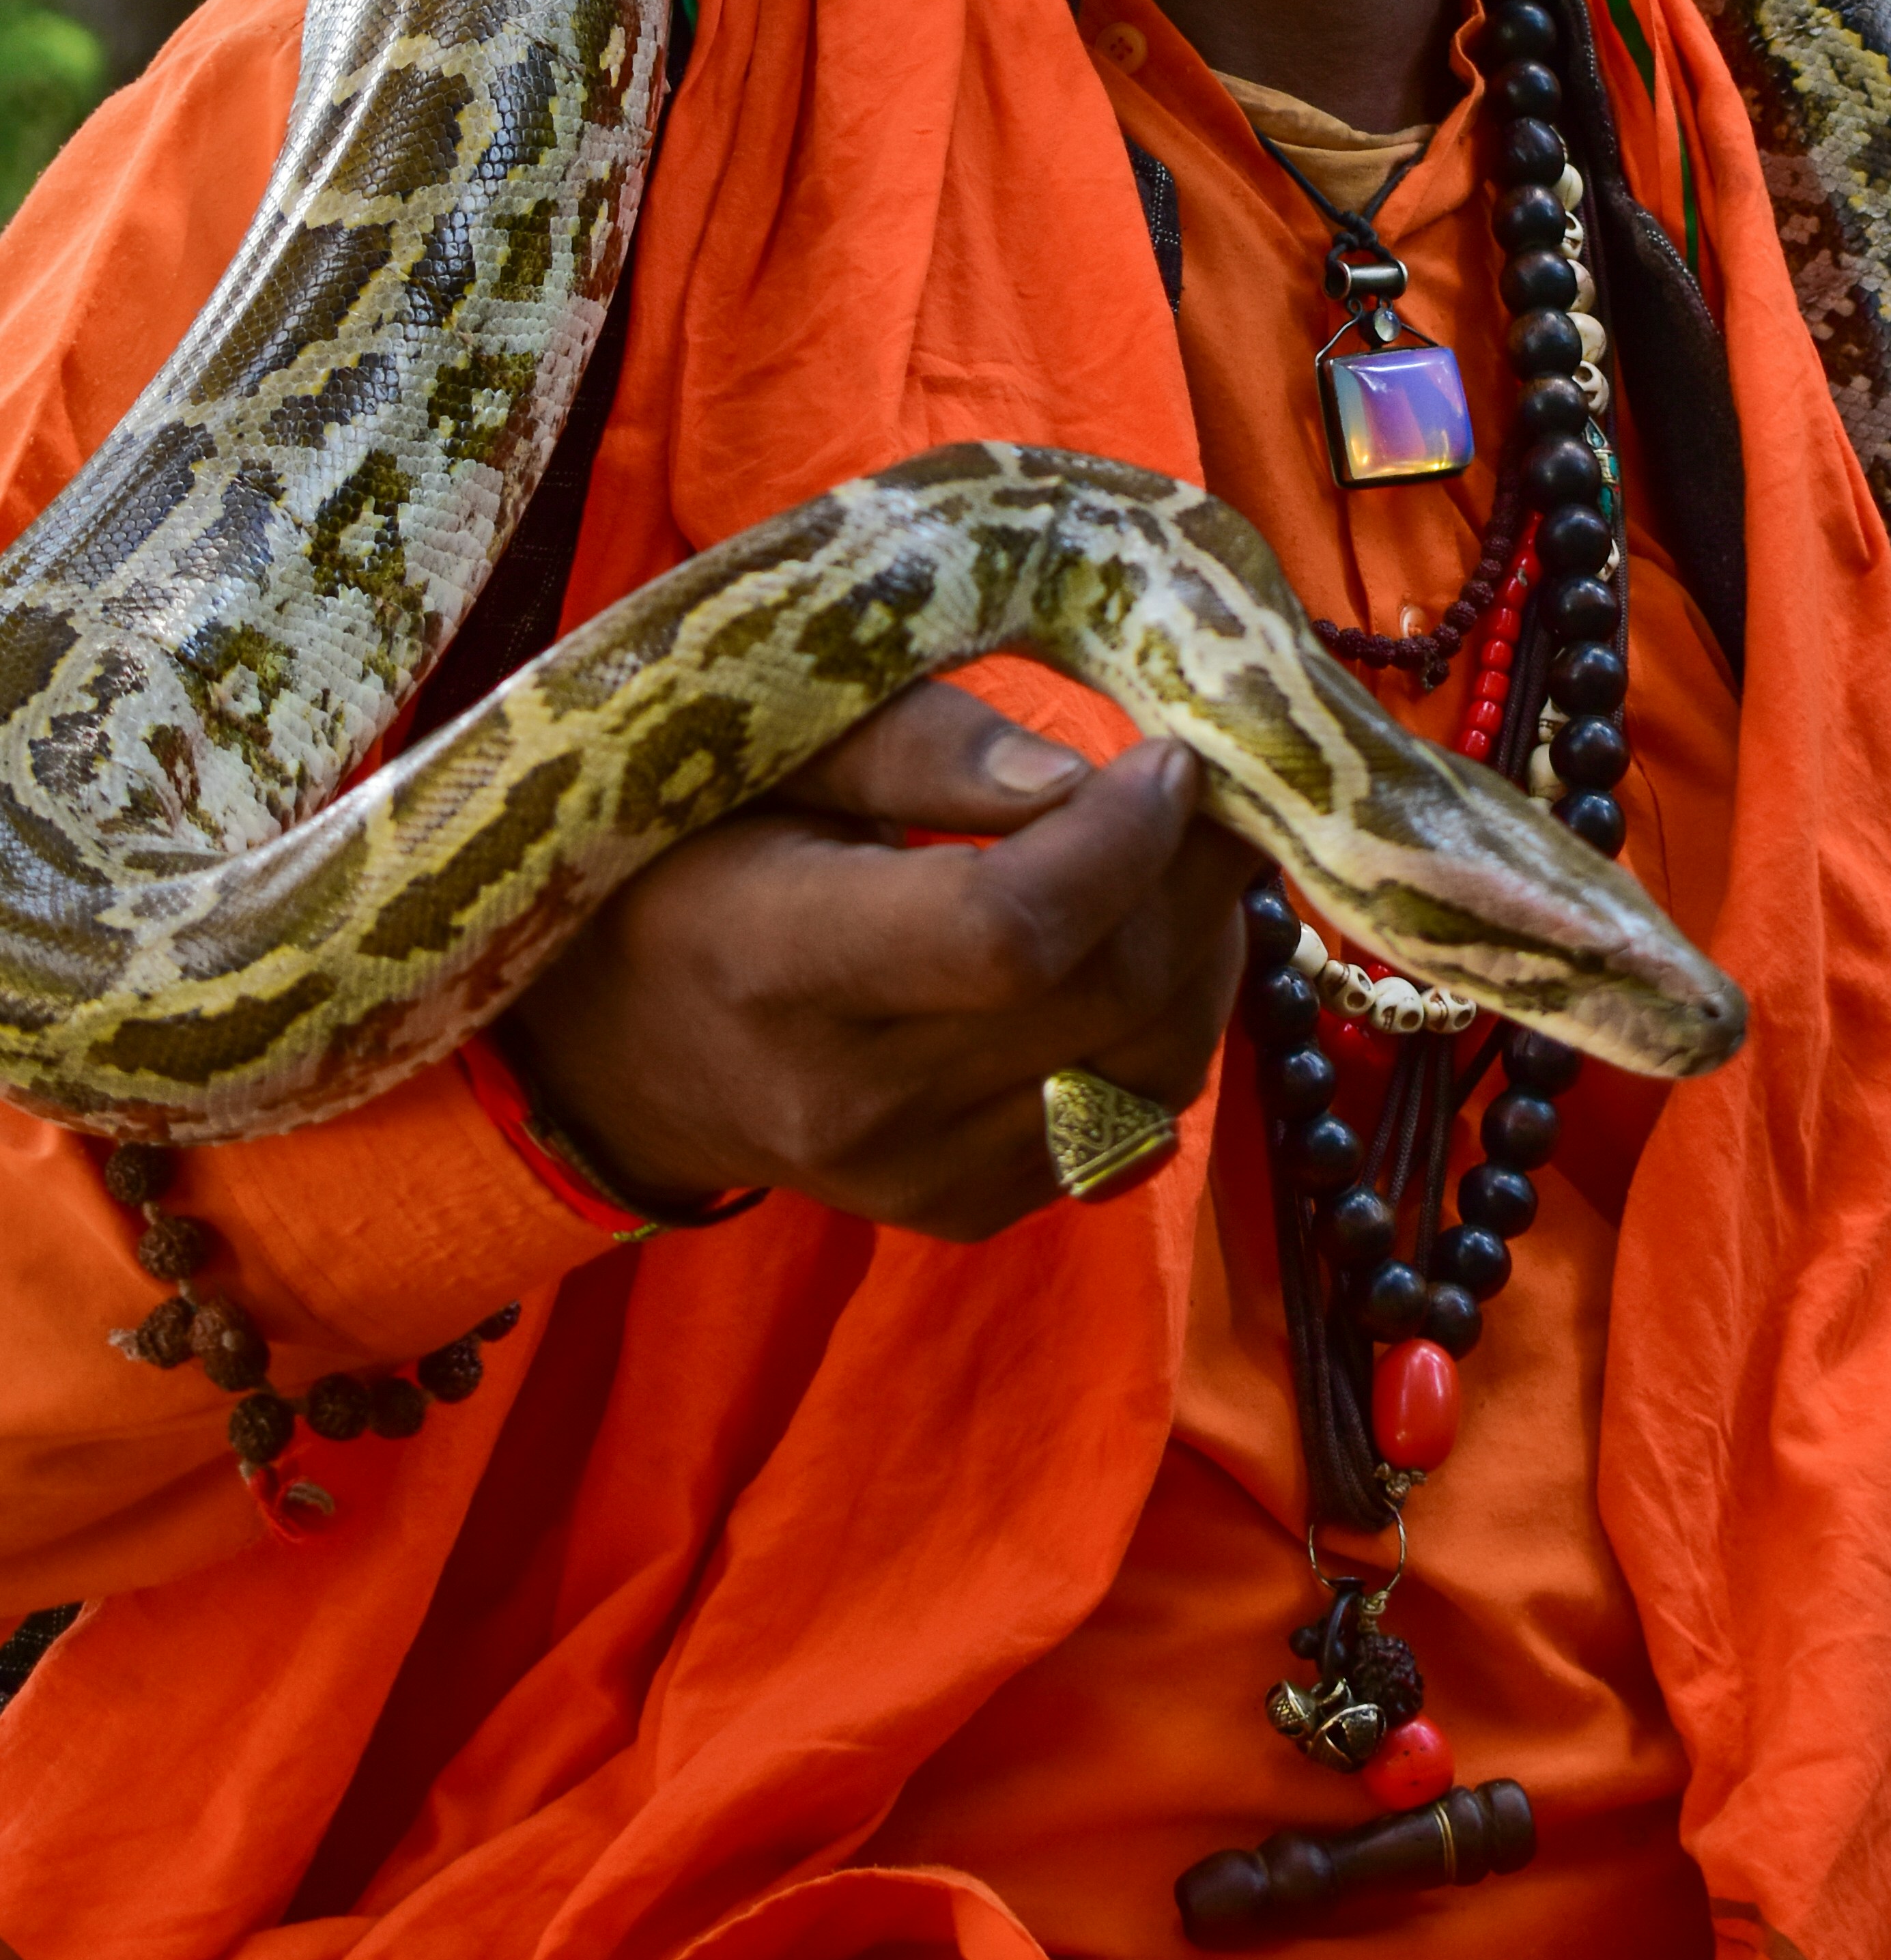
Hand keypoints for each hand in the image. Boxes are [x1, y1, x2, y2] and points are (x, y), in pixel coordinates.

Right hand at [500, 682, 1250, 1239]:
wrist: (620, 1045)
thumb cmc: (691, 853)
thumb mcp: (765, 755)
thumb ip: (915, 748)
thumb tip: (1071, 779)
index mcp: (775, 961)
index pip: (1001, 933)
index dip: (1118, 843)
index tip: (1171, 760)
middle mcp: (852, 1099)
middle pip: (1102, 998)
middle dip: (1189, 881)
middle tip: (1198, 795)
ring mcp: (914, 1178)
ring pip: (1147, 1070)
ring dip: (1201, 958)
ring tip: (1177, 866)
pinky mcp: (964, 1211)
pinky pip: (1130, 1128)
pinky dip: (1164, 1032)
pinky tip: (1133, 956)